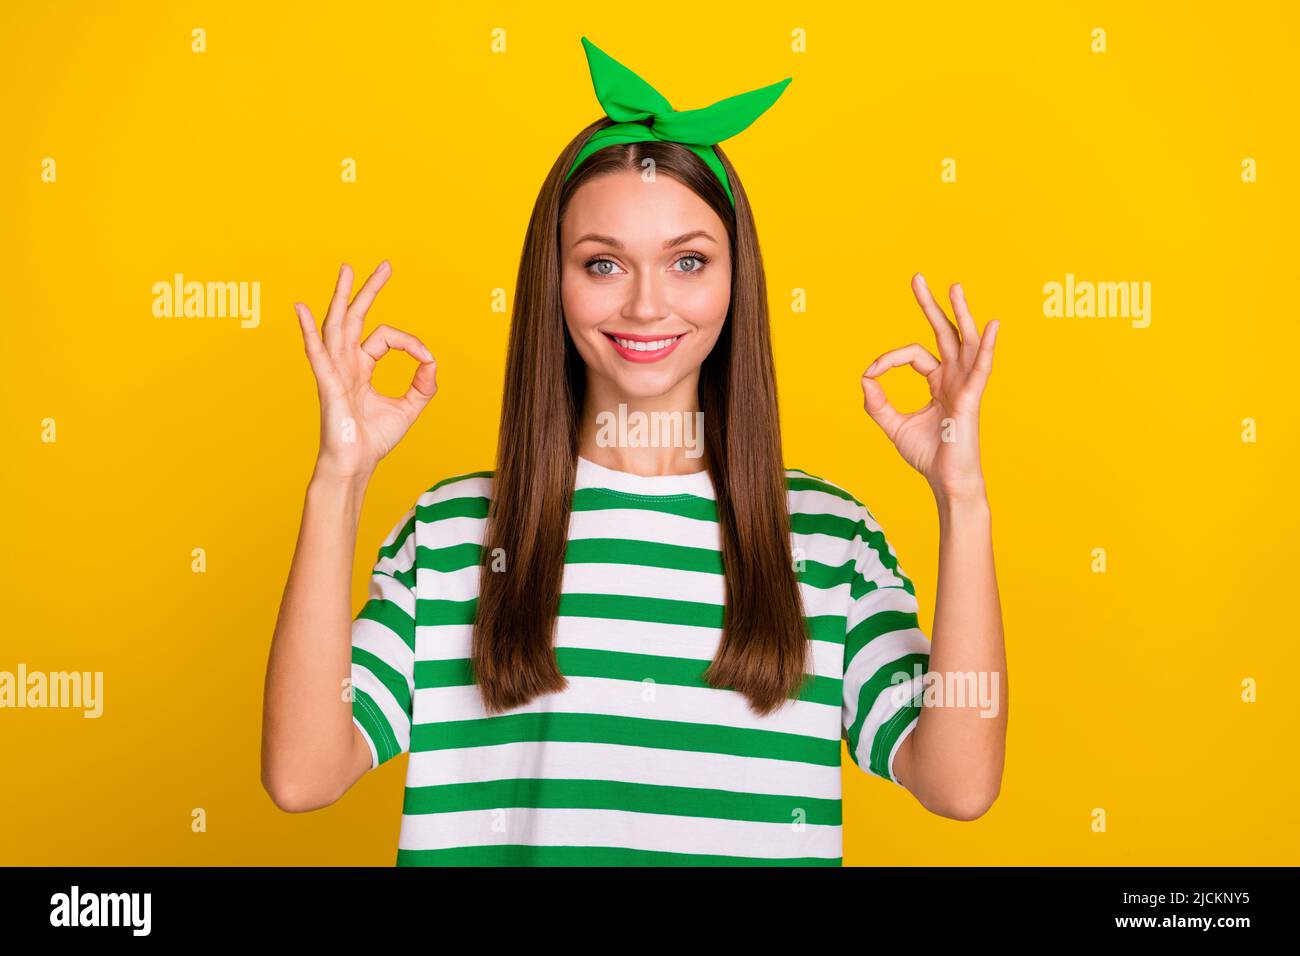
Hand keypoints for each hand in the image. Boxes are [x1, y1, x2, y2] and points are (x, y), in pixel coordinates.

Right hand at [294, 261, 436, 481]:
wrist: (355, 465)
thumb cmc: (373, 440)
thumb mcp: (408, 408)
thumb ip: (422, 384)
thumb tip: (432, 361)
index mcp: (361, 367)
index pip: (384, 338)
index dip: (409, 343)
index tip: (427, 359)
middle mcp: (346, 364)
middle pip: (355, 318)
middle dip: (369, 290)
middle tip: (384, 266)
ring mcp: (334, 371)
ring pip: (337, 326)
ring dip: (341, 297)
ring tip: (346, 270)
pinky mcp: (328, 384)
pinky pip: (317, 353)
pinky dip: (309, 330)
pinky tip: (301, 310)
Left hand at [861, 274, 998, 500]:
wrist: (946, 482)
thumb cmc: (928, 456)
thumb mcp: (894, 425)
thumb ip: (877, 403)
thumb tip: (865, 377)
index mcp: (938, 382)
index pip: (914, 355)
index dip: (888, 359)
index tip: (871, 373)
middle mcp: (954, 378)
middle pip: (943, 333)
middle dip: (930, 305)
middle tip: (917, 278)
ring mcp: (965, 386)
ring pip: (964, 342)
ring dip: (960, 314)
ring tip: (954, 287)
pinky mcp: (971, 399)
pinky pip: (981, 368)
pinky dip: (986, 346)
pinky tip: (992, 325)